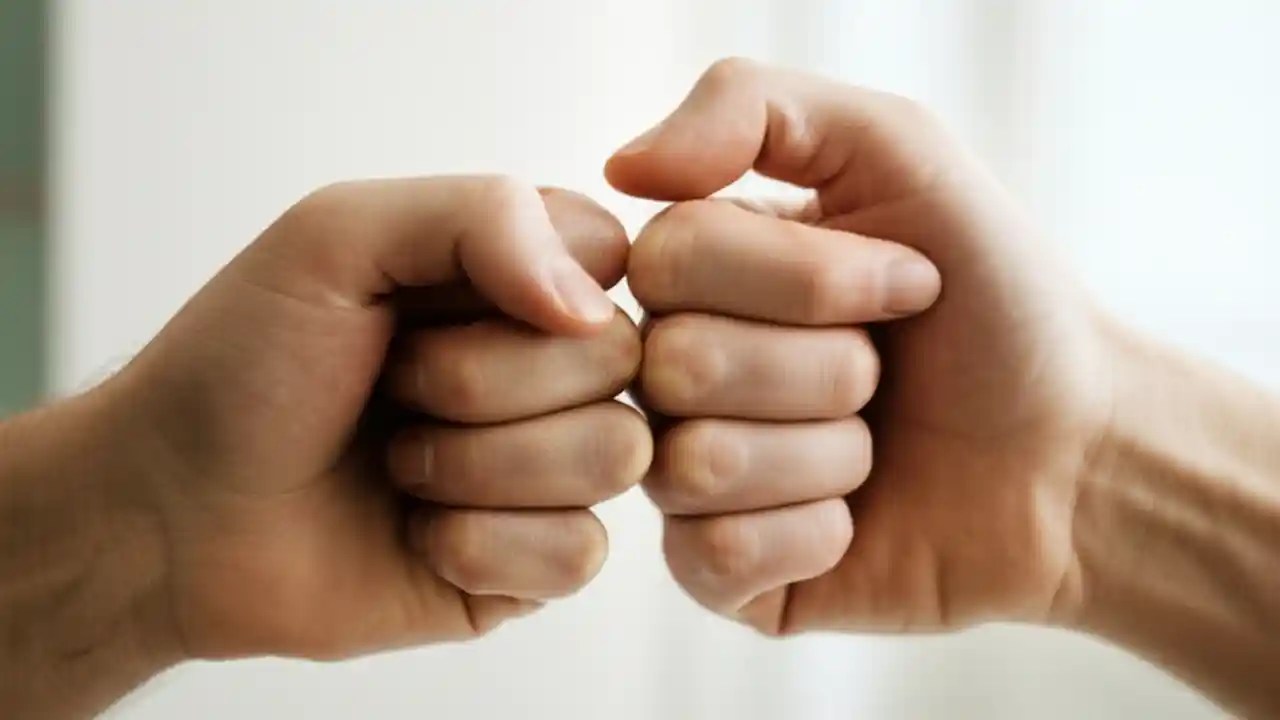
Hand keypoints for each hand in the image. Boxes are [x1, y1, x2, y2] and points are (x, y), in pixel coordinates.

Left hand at [97, 178, 646, 660]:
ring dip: (476, 463)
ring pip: (614, 455)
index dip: (535, 289)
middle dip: (478, 381)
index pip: (615, 259)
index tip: (431, 305)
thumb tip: (595, 304)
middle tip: (393, 389)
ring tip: (400, 463)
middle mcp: (545, 368)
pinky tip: (417, 533)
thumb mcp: (338, 235)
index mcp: (514, 277)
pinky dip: (478, 544)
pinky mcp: (533, 562)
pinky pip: (579, 552)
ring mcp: (547, 467)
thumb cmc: (241, 366)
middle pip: (620, 360)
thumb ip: (482, 216)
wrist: (172, 511)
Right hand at [609, 59, 1111, 633]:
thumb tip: (621, 166)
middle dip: (830, 368)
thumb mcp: (900, 152)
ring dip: (829, 453)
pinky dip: (815, 533)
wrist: (1080, 453)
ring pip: (696, 464)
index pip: (669, 256)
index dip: (808, 279)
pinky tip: (855, 518)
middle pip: (679, 364)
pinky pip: (715, 556)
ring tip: (876, 446)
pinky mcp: (719, 572)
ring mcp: (688, 475)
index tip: (911, 284)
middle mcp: (672, 370)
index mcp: (697, 271)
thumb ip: (754, 108)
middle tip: (888, 375)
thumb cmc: (997, 304)